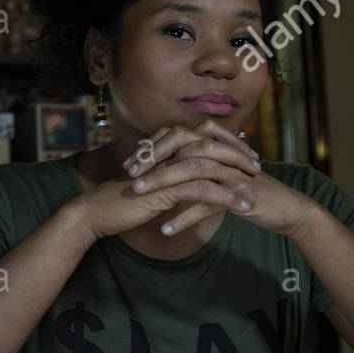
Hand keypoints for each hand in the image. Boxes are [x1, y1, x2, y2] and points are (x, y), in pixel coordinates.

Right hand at [70, 122, 260, 240]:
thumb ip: (166, 180)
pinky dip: (226, 198)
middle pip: (211, 146)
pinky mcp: (166, 189)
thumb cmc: (119, 202)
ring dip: (237, 178)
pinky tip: (241, 207)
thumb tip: (183, 183)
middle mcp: (167, 154)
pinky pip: (203, 190)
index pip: (202, 140)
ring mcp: (167, 169)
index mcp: (164, 150)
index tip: (244, 156)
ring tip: (256, 191)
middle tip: (258, 166)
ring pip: (211, 166)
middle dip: (238, 155)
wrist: (95, 212)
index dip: (225, 146)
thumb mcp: (149, 187)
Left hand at [123, 120, 317, 236]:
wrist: (286, 208)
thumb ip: (197, 166)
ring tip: (140, 196)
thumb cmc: (249, 192)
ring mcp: (232, 174)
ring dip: (163, 184)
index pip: (179, 137)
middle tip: (129, 176)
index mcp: (217, 147)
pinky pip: (208, 205)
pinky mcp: (240, 196)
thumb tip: (166, 167)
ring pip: (193, 172)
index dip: (153, 148)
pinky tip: (166, 229)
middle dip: (153, 161)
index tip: (130, 164)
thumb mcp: (221, 175)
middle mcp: (224, 155)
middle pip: (183, 149)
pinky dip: (184, 218)